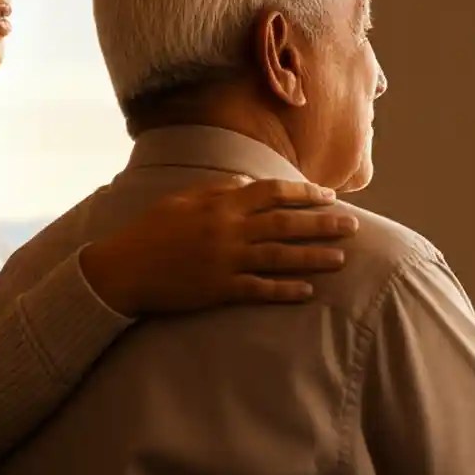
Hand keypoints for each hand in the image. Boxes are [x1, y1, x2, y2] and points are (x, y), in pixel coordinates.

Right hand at [80, 177, 359, 315]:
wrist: (122, 269)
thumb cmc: (150, 231)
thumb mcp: (183, 200)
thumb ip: (218, 190)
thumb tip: (249, 182)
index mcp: (220, 204)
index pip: (272, 192)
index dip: (303, 192)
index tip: (328, 194)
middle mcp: (228, 229)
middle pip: (286, 223)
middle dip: (322, 223)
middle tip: (352, 224)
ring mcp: (225, 260)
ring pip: (280, 256)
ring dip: (313, 257)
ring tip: (341, 258)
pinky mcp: (219, 289)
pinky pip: (260, 289)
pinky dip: (285, 290)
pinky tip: (308, 291)